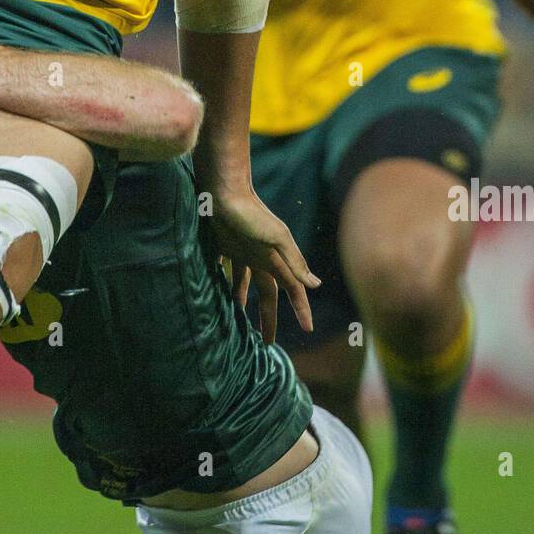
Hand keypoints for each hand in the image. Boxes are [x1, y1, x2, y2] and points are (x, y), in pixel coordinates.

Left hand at [207, 184, 320, 343]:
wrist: (224, 191)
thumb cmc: (251, 214)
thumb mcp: (275, 239)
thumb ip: (294, 262)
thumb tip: (316, 285)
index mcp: (277, 259)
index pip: (293, 290)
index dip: (301, 309)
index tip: (308, 331)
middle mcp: (262, 259)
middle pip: (268, 294)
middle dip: (269, 317)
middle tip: (267, 342)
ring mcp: (244, 253)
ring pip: (247, 285)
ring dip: (245, 302)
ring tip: (239, 321)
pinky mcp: (225, 247)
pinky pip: (227, 272)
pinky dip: (225, 284)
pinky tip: (217, 294)